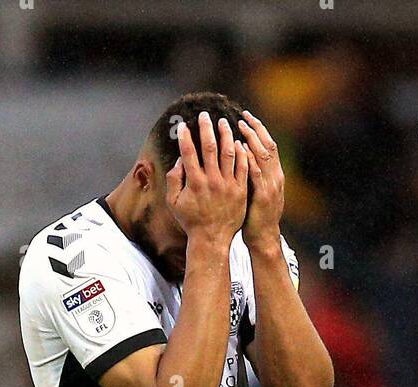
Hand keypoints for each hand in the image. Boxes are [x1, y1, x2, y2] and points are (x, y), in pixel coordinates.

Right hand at [167, 111, 248, 242]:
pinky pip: (243, 166)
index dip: (185, 136)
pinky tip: (238, 142)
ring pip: (228, 153)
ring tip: (224, 123)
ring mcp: (228, 185)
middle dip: (206, 128)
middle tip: (205, 115)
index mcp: (194, 183)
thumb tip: (179, 159)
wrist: (212, 239)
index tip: (183, 125)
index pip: (188, 152)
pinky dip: (241, 152)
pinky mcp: (240, 190)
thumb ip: (174, 180)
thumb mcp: (174, 203)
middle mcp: (211, 181)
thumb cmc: (191, 221)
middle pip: (209, 147)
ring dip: (226, 135)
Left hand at [238, 110, 284, 250]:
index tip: (246, 117)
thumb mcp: (256, 193)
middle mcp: (276, 177)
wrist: (264, 239)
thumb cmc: (255, 217)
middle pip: (268, 145)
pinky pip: (256, 173)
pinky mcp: (263, 196)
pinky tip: (240, 148)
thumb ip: (253, 176)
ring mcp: (271, 186)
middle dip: (256, 129)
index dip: (259, 130)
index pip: (269, 146)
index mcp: (275, 175)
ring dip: (252, 139)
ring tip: (240, 126)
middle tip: (243, 115)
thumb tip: (241, 157)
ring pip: (264, 155)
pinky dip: (249, 158)